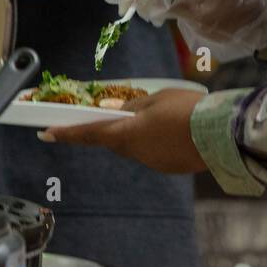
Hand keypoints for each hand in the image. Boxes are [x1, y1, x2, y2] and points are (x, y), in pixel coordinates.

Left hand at [41, 89, 207, 172]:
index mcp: (126, 134)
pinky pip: (155, 152)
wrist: (221, 133)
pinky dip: (157, 141)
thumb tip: (110, 112)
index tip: (45, 133)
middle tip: (117, 113)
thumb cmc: (186, 109)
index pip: (89, 133)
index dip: (66, 133)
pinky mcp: (169, 167)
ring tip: (162, 116)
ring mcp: (153, 163)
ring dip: (138, 134)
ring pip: (136, 146)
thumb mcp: (156, 99)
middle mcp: (135, 153)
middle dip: (111, 129)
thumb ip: (132, 107)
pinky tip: (174, 130)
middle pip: (114, 140)